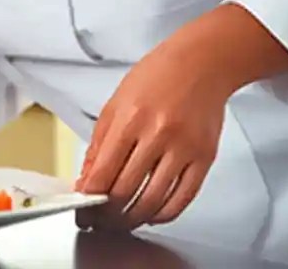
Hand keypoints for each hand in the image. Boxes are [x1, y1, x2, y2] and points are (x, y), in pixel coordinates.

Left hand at [75, 41, 230, 231]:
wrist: (201, 64)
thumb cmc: (156, 77)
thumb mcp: (114, 104)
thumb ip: (98, 144)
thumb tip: (86, 180)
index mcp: (129, 119)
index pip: (102, 173)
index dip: (89, 201)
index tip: (82, 213)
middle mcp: (157, 135)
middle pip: (126, 190)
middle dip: (107, 215)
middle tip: (99, 222)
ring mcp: (184, 148)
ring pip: (153, 200)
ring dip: (133, 219)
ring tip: (121, 222)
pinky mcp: (205, 158)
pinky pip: (183, 198)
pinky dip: (164, 214)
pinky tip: (152, 215)